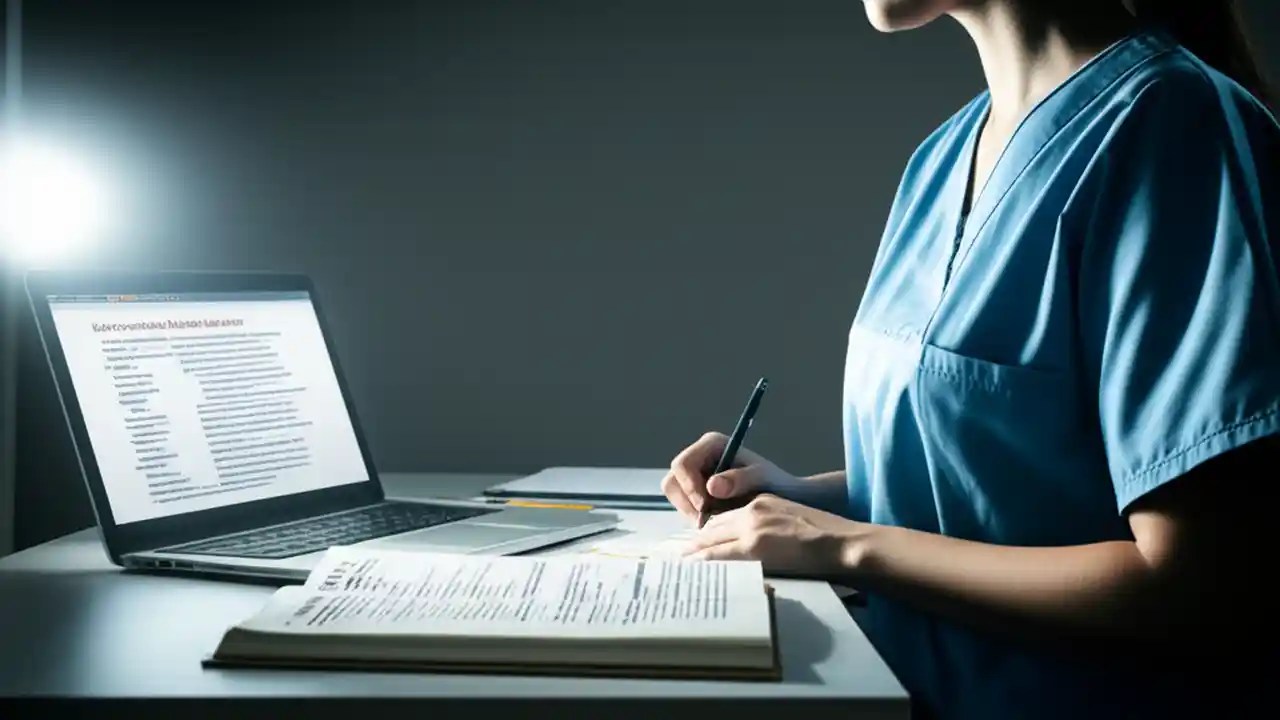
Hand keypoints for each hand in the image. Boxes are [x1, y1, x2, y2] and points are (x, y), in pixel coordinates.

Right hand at [660, 432, 797, 522]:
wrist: (783, 496)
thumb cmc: (774, 482)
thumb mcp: (761, 478)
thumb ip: (739, 479)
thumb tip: (712, 486)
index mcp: (711, 445)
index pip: (683, 464)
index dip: (689, 486)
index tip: (704, 506)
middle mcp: (699, 456)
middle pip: (673, 480)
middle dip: (687, 502)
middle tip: (705, 519)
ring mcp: (695, 474)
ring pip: (675, 494)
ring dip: (689, 511)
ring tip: (712, 522)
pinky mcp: (696, 491)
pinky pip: (684, 505)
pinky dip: (694, 516)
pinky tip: (713, 521)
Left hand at [682, 493, 863, 577]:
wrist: (843, 542)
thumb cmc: (828, 538)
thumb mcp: (794, 522)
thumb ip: (772, 529)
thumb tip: (759, 549)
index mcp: (765, 502)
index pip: (729, 516)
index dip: (711, 530)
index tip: (700, 541)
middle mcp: (754, 510)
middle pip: (716, 525)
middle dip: (698, 540)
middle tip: (682, 554)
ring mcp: (753, 527)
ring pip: (713, 538)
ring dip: (695, 552)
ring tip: (681, 564)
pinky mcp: (755, 545)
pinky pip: (720, 554)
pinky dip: (703, 561)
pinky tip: (693, 568)